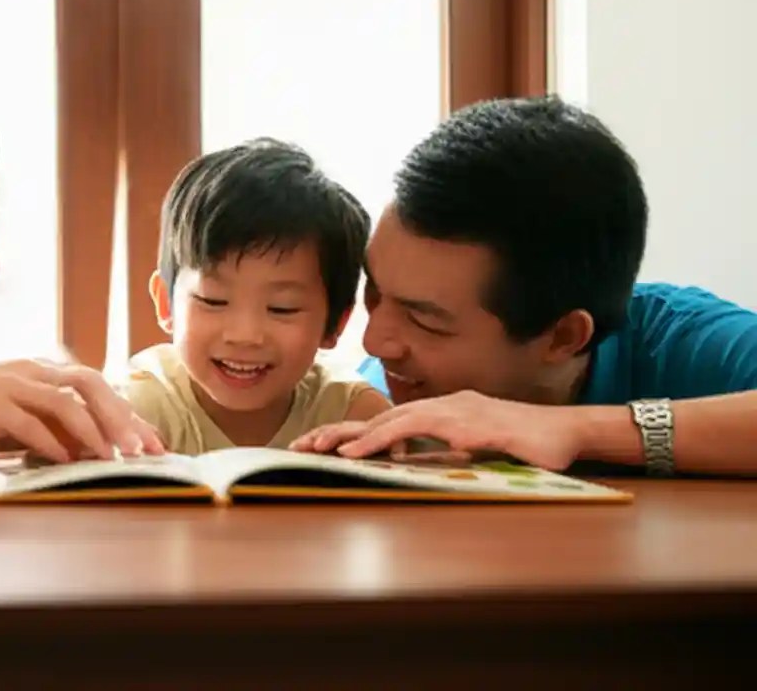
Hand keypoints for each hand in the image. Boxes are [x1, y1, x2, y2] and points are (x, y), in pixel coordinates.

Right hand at [0, 359, 165, 463]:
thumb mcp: (15, 418)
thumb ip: (49, 427)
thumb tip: (88, 449)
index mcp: (40, 370)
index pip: (95, 386)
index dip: (127, 413)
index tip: (152, 442)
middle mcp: (30, 370)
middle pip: (89, 384)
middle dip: (120, 416)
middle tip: (142, 449)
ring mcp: (10, 384)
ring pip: (64, 401)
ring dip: (93, 430)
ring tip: (113, 457)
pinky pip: (29, 422)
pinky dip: (51, 441)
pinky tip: (66, 459)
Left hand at [289, 390, 583, 470]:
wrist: (571, 436)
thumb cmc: (530, 447)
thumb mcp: (479, 454)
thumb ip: (447, 456)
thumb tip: (414, 466)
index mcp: (444, 412)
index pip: (389, 423)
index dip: (353, 435)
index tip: (319, 449)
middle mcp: (444, 405)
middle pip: (380, 418)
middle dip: (337, 432)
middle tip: (300, 446)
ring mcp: (455, 409)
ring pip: (390, 421)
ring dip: (351, 436)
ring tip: (317, 449)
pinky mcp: (466, 421)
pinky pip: (414, 428)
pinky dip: (381, 440)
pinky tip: (358, 453)